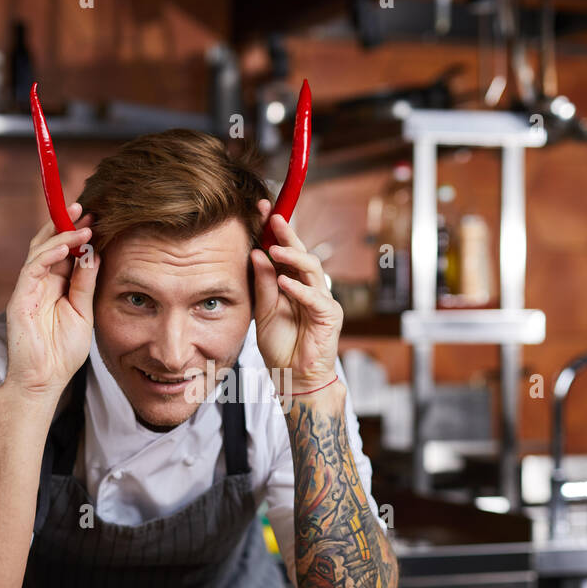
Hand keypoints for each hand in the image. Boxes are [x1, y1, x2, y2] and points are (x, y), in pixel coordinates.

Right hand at [3, 201, 99, 399]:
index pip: (65, 253)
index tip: (96, 218)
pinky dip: (48, 255)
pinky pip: (32, 269)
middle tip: (85, 208)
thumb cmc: (62, 353)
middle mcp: (40, 284)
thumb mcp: (82, 313)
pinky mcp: (19, 298)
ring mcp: (28, 289)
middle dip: (66, 225)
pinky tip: (65, 246)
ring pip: (40, 252)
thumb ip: (85, 284)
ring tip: (83, 225)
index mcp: (56, 287)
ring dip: (61, 236)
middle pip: (50, 245)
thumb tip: (94, 254)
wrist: (44, 380)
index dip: (78, 234)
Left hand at [251, 198, 341, 391]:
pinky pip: (315, 298)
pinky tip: (284, 282)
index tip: (261, 209)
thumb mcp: (264, 311)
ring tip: (274, 248)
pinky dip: (299, 289)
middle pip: (302, 253)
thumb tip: (257, 253)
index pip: (285, 251)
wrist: (294, 378)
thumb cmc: (281, 347)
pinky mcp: (329, 316)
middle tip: (273, 216)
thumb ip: (262, 283)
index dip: (276, 230)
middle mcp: (309, 287)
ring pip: (312, 269)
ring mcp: (321, 300)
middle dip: (287, 233)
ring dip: (293, 256)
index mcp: (292, 283)